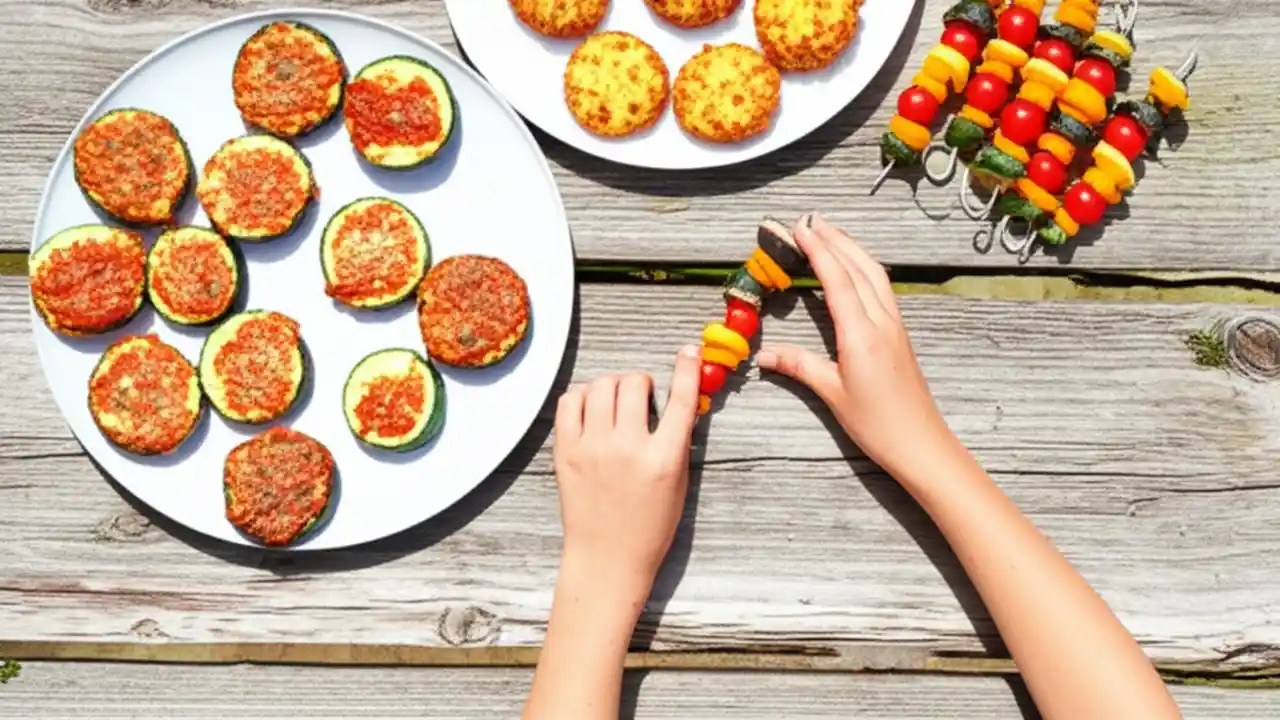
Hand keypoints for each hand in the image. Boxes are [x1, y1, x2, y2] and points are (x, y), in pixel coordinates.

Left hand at [552, 345, 701, 602]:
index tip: (688, 351)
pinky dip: (583, 397)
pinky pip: (570, 400)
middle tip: (641, 398)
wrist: (607, 558)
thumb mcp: (678, 484)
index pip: (681, 400)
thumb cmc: (649, 527)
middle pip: (634, 383)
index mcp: (664, 459)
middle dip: (641, 383)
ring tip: (615, 403)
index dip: (687, 369)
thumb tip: (678, 401)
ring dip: (613, 385)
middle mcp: (628, 448)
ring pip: (602, 385)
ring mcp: (593, 448)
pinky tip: (591, 410)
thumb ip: (677, 442)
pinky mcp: (566, 451)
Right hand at [756, 214, 954, 480]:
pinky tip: (854, 269)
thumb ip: (800, 366)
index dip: (818, 250)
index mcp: (862, 333)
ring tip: (830, 233)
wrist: (922, 444)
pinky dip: (864, 269)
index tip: (800, 228)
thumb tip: (764, 354)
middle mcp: (882, 321)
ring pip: (874, 275)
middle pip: (858, 267)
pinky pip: (882, 290)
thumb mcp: (832, 394)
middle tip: (811, 219)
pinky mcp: (900, 335)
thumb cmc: (878, 424)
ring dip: (852, 249)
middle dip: (835, 239)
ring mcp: (895, 326)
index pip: (837, 279)